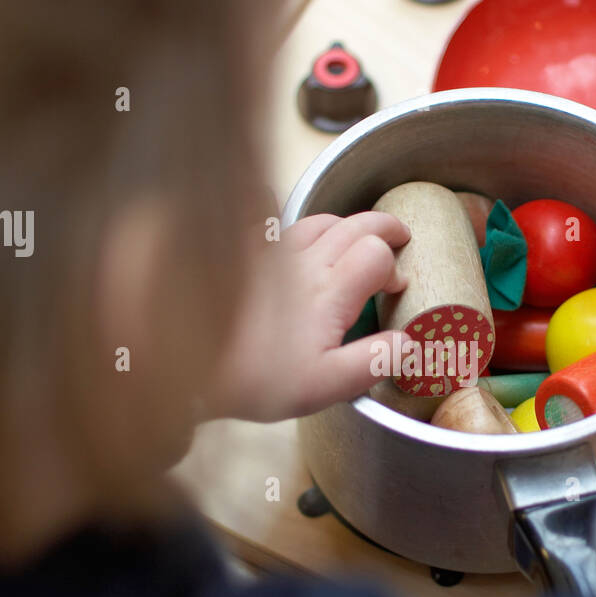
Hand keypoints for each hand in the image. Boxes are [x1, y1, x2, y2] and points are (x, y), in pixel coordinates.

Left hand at [207, 211, 409, 421]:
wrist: (188, 363)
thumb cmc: (256, 380)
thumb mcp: (323, 386)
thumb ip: (370, 362)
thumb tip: (407, 342)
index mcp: (330, 292)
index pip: (377, 255)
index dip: (393, 269)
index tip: (394, 290)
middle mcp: (305, 263)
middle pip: (356, 225)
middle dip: (384, 228)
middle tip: (399, 236)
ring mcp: (273, 254)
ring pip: (319, 220)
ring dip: (345, 224)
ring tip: (354, 237)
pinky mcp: (243, 256)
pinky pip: (268, 219)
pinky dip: (282, 213)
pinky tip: (275, 210)